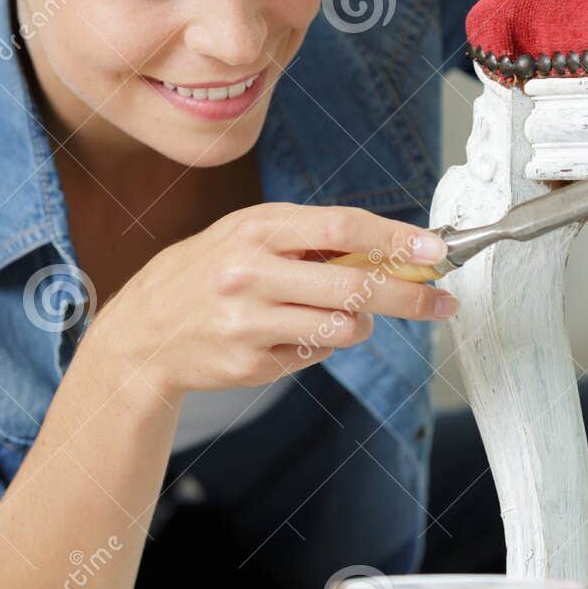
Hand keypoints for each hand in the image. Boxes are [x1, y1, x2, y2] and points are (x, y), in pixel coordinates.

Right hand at [84, 203, 455, 399]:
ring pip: (342, 327)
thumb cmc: (209, 272)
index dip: (395, 237)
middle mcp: (251, 272)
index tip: (435, 249)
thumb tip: (393, 249)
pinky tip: (288, 334)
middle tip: (443, 301)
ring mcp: (249, 321)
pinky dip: (318, 345)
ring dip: (358, 324)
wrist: (144, 332)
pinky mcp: (250, 362)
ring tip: (339, 315)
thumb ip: (312, 239)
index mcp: (256, 228)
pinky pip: (315, 355)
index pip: (341, 226)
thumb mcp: (249, 236)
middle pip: (354, 284)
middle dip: (409, 295)